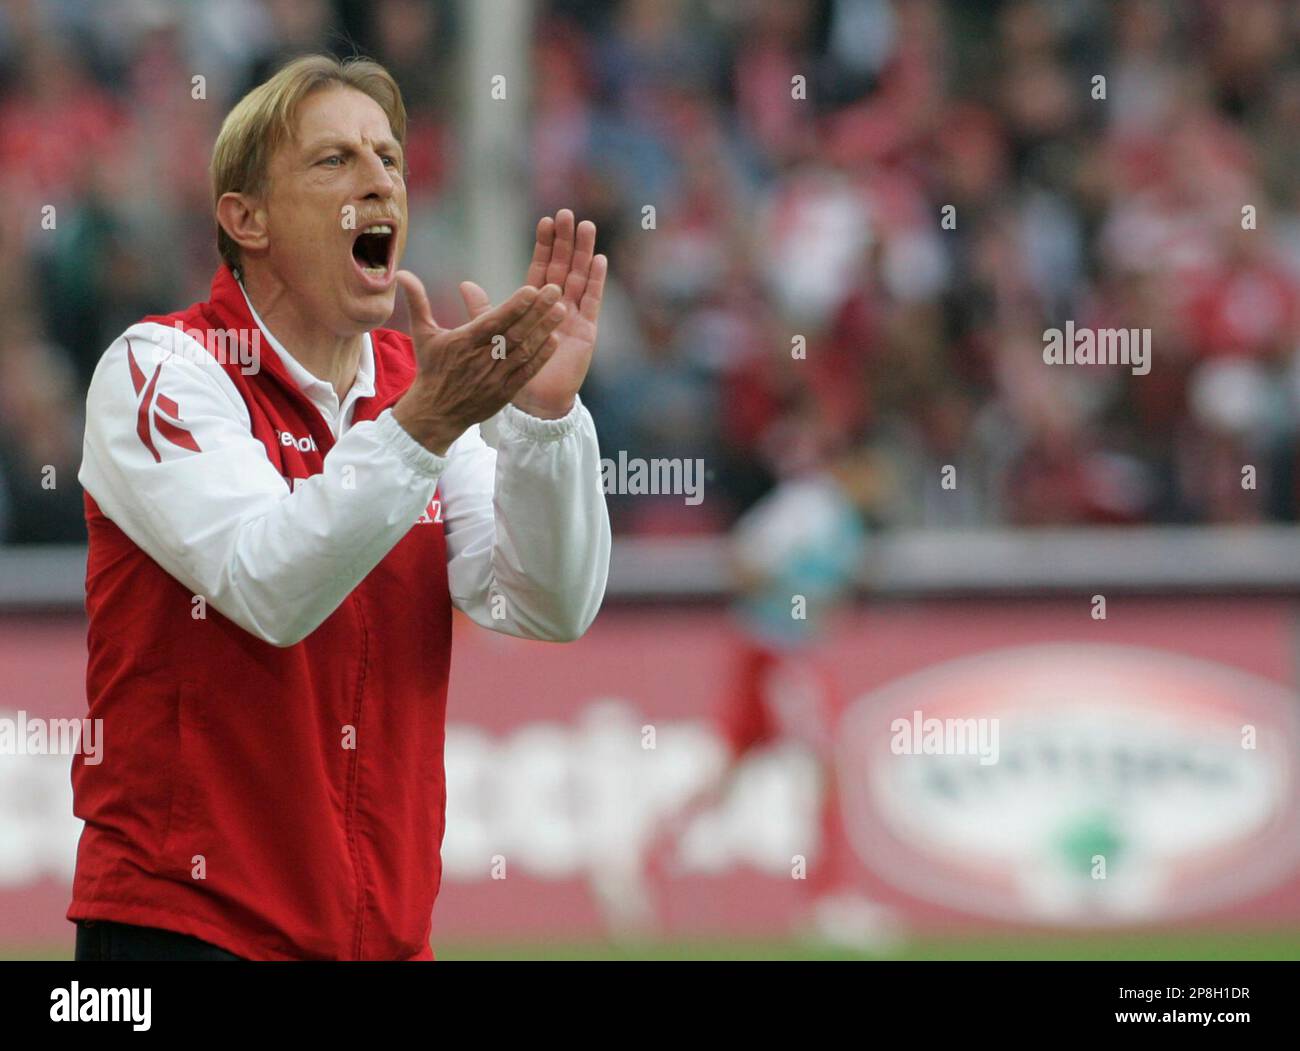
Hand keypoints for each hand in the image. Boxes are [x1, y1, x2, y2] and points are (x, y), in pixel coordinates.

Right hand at [391, 270, 567, 454]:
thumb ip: (418, 302)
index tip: (531, 290)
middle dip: (537, 311)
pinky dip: (541, 357)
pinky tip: (554, 340)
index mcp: (463, 342)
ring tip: (561, 310)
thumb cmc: (431, 370)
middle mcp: (481, 359)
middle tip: (556, 291)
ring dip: (544, 330)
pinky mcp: (504, 392)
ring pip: (524, 351)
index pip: (492, 321)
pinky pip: (526, 372)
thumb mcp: (423, 335)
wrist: (435, 413)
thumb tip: (403, 274)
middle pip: (514, 333)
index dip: (513, 307)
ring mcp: (495, 377)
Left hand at [458, 209, 606, 418]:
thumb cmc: (510, 370)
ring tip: (587, 226)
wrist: (532, 402)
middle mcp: (557, 307)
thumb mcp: (491, 335)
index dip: (544, 245)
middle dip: (565, 240)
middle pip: (563, 266)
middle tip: (567, 214)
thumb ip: (482, 309)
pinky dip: (596, 281)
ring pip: (579, 278)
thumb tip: (464, 283)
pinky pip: (592, 302)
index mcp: (534, 305)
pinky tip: (599, 260)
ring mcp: (573, 317)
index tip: (545, 221)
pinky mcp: (586, 331)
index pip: (541, 267)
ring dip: (583, 252)